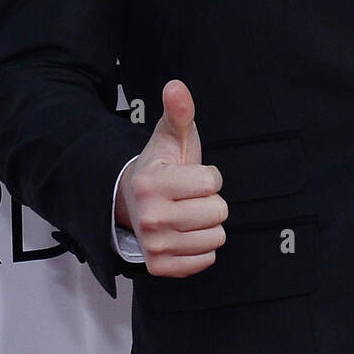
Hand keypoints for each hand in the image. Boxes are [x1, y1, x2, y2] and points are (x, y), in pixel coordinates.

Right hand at [116, 79, 227, 275]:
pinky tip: (185, 234)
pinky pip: (207, 260)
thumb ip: (179, 111)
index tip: (190, 175)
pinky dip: (202, 248)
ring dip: (208, 225)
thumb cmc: (163, 167)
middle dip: (210, 201)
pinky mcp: (161, 268)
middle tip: (188, 196)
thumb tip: (176, 86)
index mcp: (151, 183)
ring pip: (216, 237)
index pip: (212, 182)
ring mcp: (154, 246)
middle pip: (218, 212)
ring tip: (186, 213)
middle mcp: (149, 218)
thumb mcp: (173, 136)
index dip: (209, 176)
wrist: (135, 202)